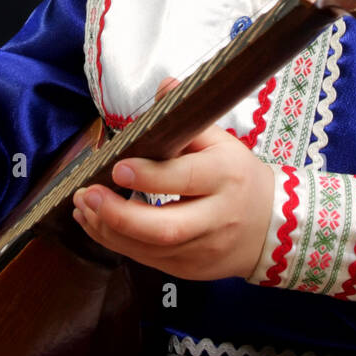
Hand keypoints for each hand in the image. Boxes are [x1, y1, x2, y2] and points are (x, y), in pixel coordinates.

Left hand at [71, 80, 274, 280]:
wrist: (272, 226)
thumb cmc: (239, 175)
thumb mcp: (222, 141)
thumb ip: (188, 118)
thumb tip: (164, 85)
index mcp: (225, 177)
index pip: (185, 178)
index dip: (149, 176)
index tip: (116, 167)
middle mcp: (216, 217)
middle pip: (166, 228)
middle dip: (119, 215)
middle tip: (87, 195)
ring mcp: (204, 249)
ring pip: (151, 250)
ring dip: (109, 231)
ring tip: (82, 207)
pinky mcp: (191, 270)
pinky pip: (149, 261)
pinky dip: (118, 243)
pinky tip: (96, 224)